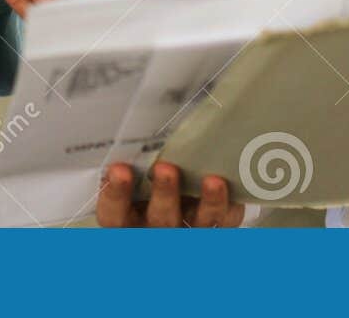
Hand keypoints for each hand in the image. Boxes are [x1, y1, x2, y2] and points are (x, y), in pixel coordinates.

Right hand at [96, 161, 243, 226]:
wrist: (181, 198)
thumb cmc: (150, 173)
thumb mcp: (135, 174)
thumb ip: (137, 158)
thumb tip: (141, 116)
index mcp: (128, 219)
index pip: (114, 215)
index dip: (115, 194)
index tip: (119, 169)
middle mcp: (156, 229)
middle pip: (160, 220)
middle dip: (164, 195)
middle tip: (165, 168)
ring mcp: (189, 232)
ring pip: (200, 225)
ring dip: (208, 203)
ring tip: (212, 180)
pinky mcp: (217, 228)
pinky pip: (226, 221)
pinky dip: (230, 203)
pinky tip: (233, 183)